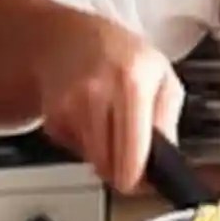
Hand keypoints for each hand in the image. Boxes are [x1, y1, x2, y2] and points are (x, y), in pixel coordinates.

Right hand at [34, 9, 184, 192]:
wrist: (70, 38)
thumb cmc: (122, 58)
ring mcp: (69, 105)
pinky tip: (89, 118)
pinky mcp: (52, 116)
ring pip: (93, 161)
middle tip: (130, 157)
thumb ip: (168, 121)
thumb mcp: (162, 78)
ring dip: (104, 154)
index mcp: (132, 84)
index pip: (132, 153)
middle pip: (109, 165)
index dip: (137, 178)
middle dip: (122, 168)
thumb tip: (165, 161)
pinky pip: (74, 149)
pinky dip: (84, 142)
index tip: (140, 183)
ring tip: (111, 126)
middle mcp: (97, 94)